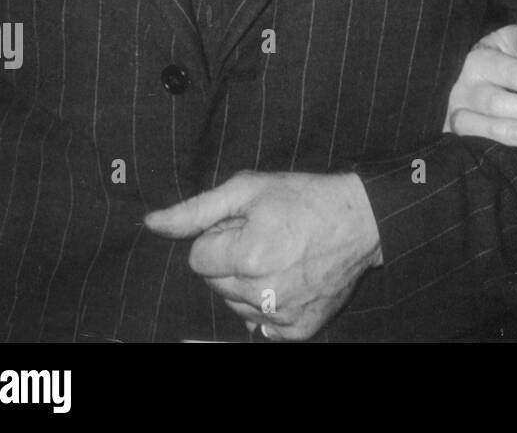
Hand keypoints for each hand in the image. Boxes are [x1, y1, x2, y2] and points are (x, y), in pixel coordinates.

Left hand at [144, 170, 381, 340]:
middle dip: (231, 260)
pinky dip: (269, 307)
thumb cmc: (305, 197)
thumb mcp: (252, 187)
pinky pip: (262, 326)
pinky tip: (289, 280)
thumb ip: (198, 208)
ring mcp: (282, 315)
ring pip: (235, 305)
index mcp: (247, 255)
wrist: (364, 220)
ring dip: (248, 284)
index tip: (248, 224)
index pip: (198, 258)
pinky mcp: (300, 329)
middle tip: (266, 236)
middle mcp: (262, 291)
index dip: (220, 236)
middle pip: (215, 283)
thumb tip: (152, 224)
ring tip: (279, 256)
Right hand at [444, 22, 516, 146]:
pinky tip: (504, 152)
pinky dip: (482, 144)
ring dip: (505, 130)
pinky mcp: (449, 130)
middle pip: (501, 100)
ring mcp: (455, 108)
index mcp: (484, 58)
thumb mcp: (507, 43)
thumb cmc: (492, 62)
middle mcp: (467, 84)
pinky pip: (462, 139)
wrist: (449, 81)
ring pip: (477, 121)